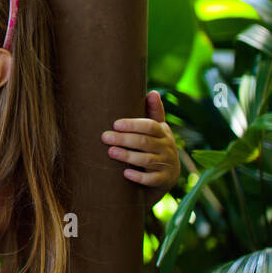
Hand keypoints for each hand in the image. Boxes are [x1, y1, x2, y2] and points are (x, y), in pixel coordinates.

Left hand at [101, 90, 179, 205]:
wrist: (165, 176)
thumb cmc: (155, 147)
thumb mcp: (157, 130)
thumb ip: (153, 112)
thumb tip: (153, 92)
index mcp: (163, 133)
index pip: (150, 126)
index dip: (133, 124)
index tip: (115, 124)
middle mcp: (167, 148)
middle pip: (145, 142)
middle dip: (124, 139)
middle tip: (105, 137)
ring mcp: (166, 164)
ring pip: (147, 160)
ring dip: (128, 156)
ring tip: (111, 152)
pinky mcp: (163, 180)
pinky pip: (152, 179)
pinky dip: (139, 177)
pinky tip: (125, 173)